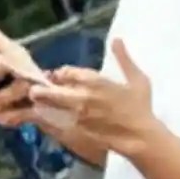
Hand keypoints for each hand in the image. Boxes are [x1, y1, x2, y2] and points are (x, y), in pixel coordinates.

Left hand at [29, 38, 160, 157]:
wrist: (142, 138)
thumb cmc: (141, 108)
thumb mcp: (138, 80)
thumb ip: (124, 59)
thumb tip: (116, 39)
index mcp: (95, 82)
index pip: (65, 72)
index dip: (60, 74)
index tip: (60, 78)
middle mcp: (81, 98)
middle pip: (48, 89)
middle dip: (40, 88)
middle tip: (37, 89)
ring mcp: (76, 116)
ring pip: (47, 106)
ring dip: (41, 103)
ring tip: (38, 103)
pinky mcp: (74, 132)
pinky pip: (51, 124)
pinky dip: (45, 119)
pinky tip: (45, 118)